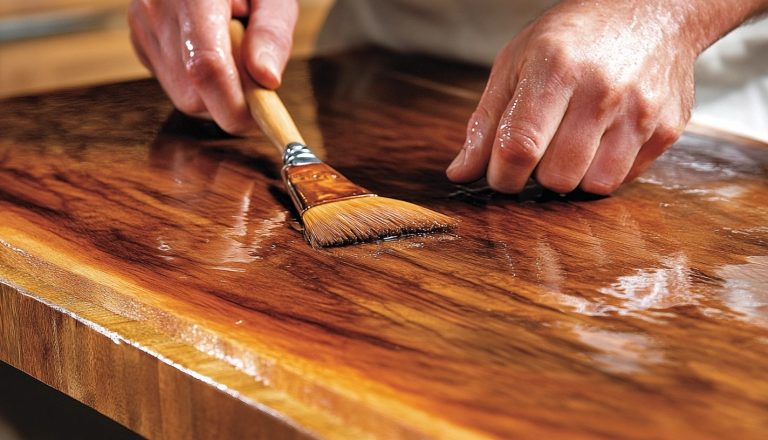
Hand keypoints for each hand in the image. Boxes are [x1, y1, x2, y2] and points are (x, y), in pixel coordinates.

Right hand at [128, 0, 297, 133]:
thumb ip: (272, 34)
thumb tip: (267, 80)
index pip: (206, 66)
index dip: (234, 104)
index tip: (261, 118)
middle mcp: (156, 11)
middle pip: (192, 93)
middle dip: (230, 99)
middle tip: (254, 71)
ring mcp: (141, 28)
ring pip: (183, 96)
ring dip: (216, 90)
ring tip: (229, 46)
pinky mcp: (140, 42)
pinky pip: (174, 85)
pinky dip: (199, 81)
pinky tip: (209, 47)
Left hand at [446, 0, 697, 194]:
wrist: (650, 10)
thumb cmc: (572, 37)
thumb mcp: (516, 63)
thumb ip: (486, 122)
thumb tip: (461, 173)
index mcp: (555, 70)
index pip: (519, 149)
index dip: (501, 176)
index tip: (500, 173)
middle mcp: (602, 92)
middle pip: (556, 177)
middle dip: (538, 175)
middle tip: (542, 148)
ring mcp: (639, 113)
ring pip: (592, 186)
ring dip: (573, 175)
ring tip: (572, 142)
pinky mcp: (665, 130)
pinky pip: (623, 180)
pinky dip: (604, 170)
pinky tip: (601, 140)